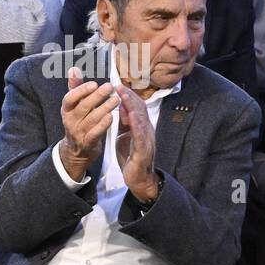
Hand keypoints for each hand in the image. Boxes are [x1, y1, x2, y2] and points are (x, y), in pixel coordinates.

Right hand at [59, 65, 118, 180]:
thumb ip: (75, 88)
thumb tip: (73, 69)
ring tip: (116, 99)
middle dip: (97, 96)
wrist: (78, 150)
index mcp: (66, 110)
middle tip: (110, 87)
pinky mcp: (87, 143)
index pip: (70, 98)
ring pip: (91, 119)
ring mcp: (78, 132)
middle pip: (83, 107)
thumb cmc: (79, 122)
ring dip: (104, 108)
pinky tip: (112, 116)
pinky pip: (95, 133)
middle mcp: (70, 120)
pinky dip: (103, 124)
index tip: (94, 83)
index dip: (81, 90)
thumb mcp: (74, 106)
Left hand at [115, 84, 158, 201]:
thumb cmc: (132, 158)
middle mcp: (146, 131)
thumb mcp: (125, 136)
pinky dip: (136, 124)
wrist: (139, 179)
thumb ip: (125, 123)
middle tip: (119, 85)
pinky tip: (130, 116)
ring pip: (141, 119)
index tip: (118, 86)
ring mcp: (146, 140)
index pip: (136, 107)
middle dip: (129, 96)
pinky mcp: (143, 150)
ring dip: (132, 106)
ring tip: (123, 95)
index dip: (128, 96)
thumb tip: (122, 107)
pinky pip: (140, 135)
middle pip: (140, 109)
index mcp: (141, 128)